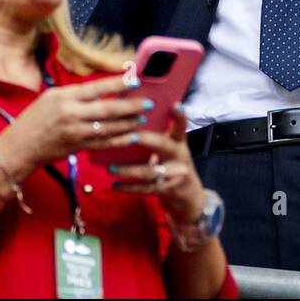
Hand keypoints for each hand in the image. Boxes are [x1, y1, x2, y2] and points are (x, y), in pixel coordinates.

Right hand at [0, 74, 147, 176]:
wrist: (20, 147)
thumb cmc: (35, 118)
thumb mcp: (51, 97)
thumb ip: (75, 94)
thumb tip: (101, 90)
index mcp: (65, 97)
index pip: (96, 88)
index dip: (117, 84)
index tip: (135, 80)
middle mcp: (72, 114)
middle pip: (107, 108)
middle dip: (130, 105)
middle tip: (147, 102)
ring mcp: (76, 132)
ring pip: (109, 127)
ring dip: (129, 123)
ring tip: (143, 118)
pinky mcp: (78, 148)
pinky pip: (104, 144)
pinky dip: (119, 140)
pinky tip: (132, 137)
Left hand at [104, 107, 206, 226]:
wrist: (189, 195)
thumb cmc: (174, 163)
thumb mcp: (173, 147)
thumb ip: (160, 133)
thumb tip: (134, 114)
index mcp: (179, 143)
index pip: (180, 127)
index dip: (179, 117)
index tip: (175, 105)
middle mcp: (178, 157)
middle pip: (163, 145)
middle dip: (145, 140)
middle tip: (128, 136)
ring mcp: (173, 175)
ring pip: (149, 171)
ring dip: (128, 170)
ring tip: (110, 167)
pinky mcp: (165, 190)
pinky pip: (144, 189)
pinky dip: (128, 187)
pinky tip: (114, 185)